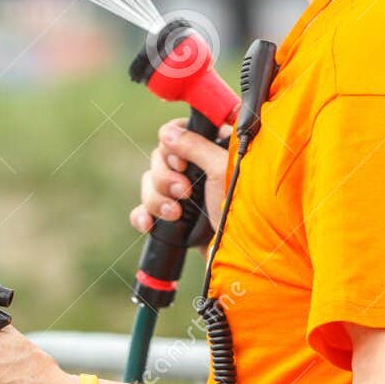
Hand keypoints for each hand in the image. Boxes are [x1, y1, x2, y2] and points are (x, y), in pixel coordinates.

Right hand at [128, 118, 230, 234]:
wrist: (240, 253)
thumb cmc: (241, 208)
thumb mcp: (221, 169)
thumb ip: (195, 146)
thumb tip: (167, 133)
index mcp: (214, 148)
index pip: (179, 131)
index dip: (173, 144)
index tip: (182, 162)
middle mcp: (198, 167)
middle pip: (159, 158)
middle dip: (165, 179)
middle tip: (184, 192)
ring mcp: (185, 192)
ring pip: (150, 184)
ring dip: (158, 200)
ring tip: (176, 215)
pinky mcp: (175, 216)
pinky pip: (144, 209)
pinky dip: (143, 216)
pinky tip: (149, 224)